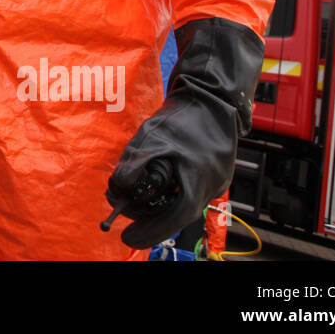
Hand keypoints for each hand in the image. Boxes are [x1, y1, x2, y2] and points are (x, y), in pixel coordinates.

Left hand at [105, 17, 263, 248]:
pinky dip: (169, 192)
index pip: (171, 220)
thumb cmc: (183, 117)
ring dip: (157, 204)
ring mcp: (216, 179)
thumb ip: (134, 165)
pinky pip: (189, 190)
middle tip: (122, 213)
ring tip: (132, 198)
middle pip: (177, 214)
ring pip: (182, 202)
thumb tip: (118, 188)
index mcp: (198, 183)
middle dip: (148, 217)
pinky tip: (152, 183)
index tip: (126, 237)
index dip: (147, 232)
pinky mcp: (214, 171)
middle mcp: (211, 186)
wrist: (212, 96)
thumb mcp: (151, 140)